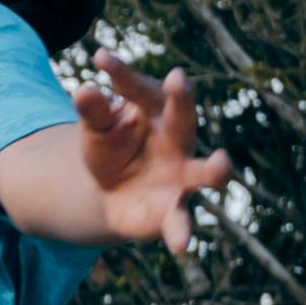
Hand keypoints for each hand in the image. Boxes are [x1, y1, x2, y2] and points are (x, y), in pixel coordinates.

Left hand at [73, 55, 230, 253]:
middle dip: (182, 100)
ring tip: (222, 165)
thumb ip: (93, 112)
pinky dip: (181, 232)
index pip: (137, 88)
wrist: (111, 193)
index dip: (120, 74)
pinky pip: (180, 221)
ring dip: (214, 170)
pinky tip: (181, 246)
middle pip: (183, 118)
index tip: (99, 58)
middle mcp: (176, 139)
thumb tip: (83, 90)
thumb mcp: (96, 129)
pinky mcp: (173, 210)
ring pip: (202, 173)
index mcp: (154, 110)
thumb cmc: (109, 148)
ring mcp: (180, 175)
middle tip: (178, 80)